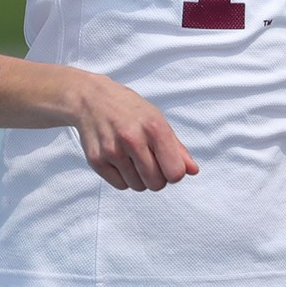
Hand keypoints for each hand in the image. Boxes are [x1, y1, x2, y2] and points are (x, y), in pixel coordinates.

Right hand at [73, 75, 198, 190]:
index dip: (175, 173)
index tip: (169, 166)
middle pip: (156, 183)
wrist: (92, 100)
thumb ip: (177, 148)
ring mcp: (112, 151)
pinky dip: (124, 179)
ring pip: (138, 186)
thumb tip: (193, 171)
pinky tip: (122, 162)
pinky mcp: (96, 160)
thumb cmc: (131, 111)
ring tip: (135, 159)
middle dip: (158, 178)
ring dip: (140, 179)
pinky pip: (120, 185)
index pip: (174, 172)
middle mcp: (132, 140)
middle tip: (152, 163)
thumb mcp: (159, 121)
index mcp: (154, 128)